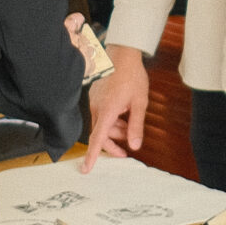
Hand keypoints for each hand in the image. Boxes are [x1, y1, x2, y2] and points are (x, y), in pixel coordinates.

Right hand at [82, 45, 147, 170]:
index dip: (92, 155)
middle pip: (101, 134)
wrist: (123, 54)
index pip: (98, 138)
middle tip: (126, 151)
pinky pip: (101, 115)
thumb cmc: (132, 76)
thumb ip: (136, 126)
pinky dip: (112, 120)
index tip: (86, 169)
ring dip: (115, 130)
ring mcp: (94, 101)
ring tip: (130, 125)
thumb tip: (135, 145)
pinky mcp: (95, 97)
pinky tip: (123, 114)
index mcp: (107, 110)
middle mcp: (97, 107)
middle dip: (113, 144)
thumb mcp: (140, 103)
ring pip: (102, 125)